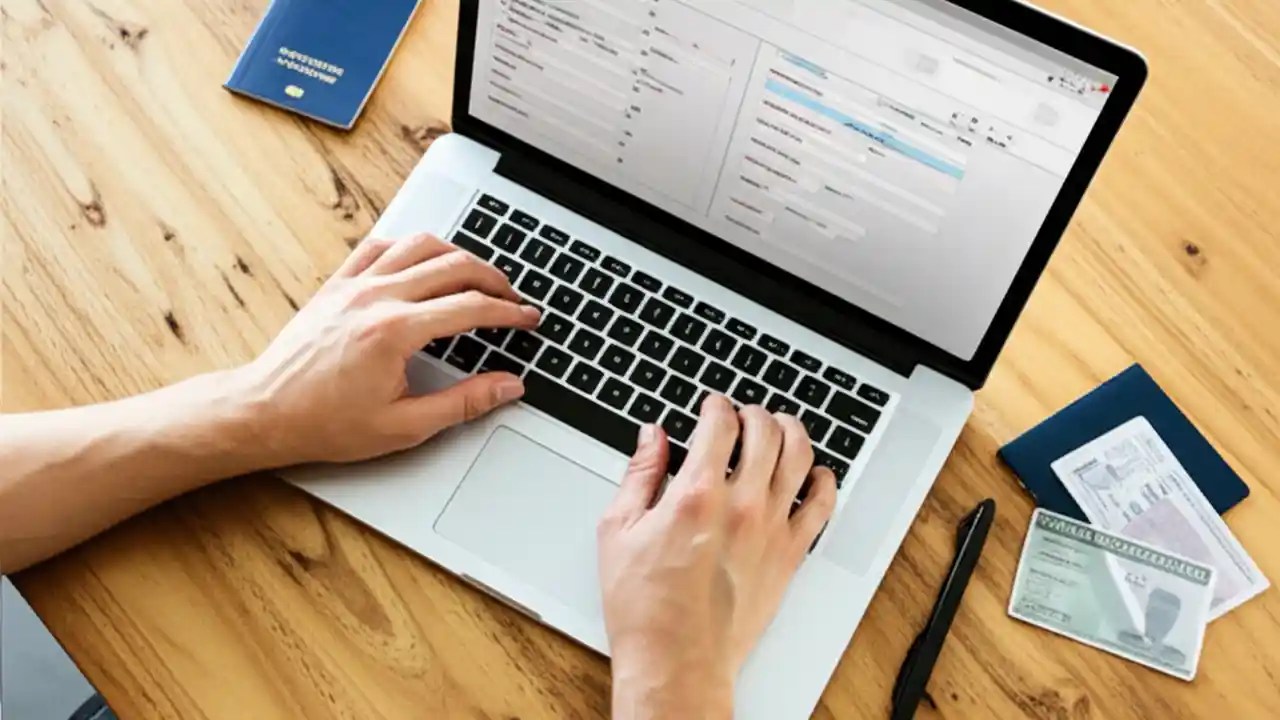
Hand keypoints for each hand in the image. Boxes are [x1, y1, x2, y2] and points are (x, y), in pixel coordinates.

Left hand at [239, 233, 539, 465]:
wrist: (265, 412)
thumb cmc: (326, 423)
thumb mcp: (405, 426)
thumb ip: (464, 403)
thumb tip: (507, 386)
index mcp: (395, 332)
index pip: (470, 307)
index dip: (509, 312)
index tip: (528, 318)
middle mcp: (376, 298)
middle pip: (454, 266)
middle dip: (493, 279)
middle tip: (512, 298)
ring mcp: (354, 285)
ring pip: (421, 245)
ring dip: (458, 255)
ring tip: (478, 276)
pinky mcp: (337, 283)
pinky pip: (381, 246)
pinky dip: (412, 247)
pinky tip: (425, 261)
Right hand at [597, 395, 837, 718]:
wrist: (676, 662)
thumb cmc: (644, 608)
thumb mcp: (619, 530)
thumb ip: (639, 474)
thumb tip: (652, 437)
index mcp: (696, 494)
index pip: (721, 423)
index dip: (717, 404)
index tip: (712, 405)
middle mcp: (741, 506)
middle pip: (766, 431)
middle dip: (754, 412)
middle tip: (744, 414)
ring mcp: (771, 530)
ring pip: (800, 457)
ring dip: (792, 432)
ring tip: (782, 428)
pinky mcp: (790, 556)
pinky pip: (822, 506)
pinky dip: (823, 481)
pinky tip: (815, 475)